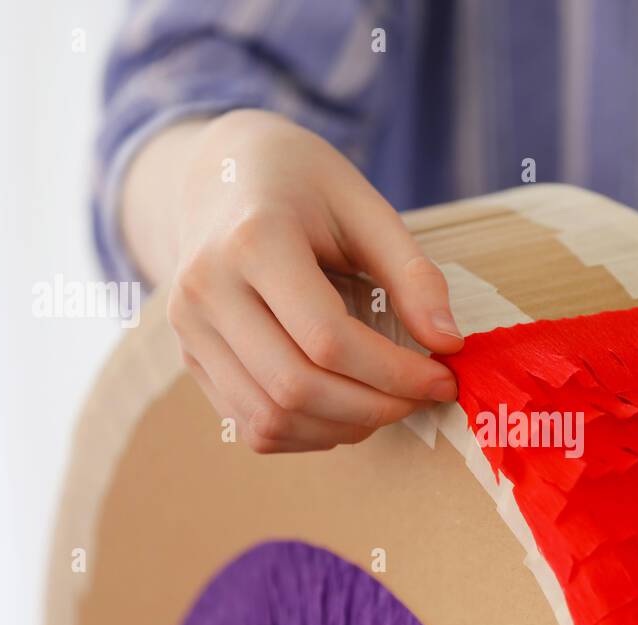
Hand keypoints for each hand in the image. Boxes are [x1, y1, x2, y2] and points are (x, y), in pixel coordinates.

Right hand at [126, 109, 461, 452]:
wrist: (220, 177)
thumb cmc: (303, 187)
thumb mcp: (366, 208)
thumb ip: (412, 274)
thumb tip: (448, 343)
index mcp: (252, 241)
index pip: (326, 338)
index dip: (395, 373)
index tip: (443, 378)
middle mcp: (206, 290)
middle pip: (295, 387)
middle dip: (375, 407)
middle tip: (423, 398)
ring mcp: (189, 331)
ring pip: (270, 419)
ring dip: (343, 428)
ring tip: (389, 404)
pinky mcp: (191, 359)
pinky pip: (252, 426)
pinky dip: (309, 435)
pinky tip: (346, 410)